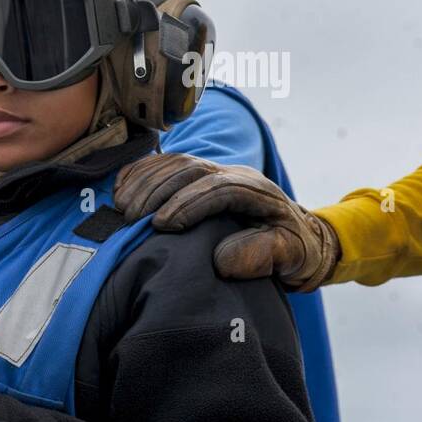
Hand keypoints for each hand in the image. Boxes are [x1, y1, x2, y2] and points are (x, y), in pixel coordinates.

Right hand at [114, 152, 340, 290]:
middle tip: (132, 218)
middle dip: (157, 190)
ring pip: (175, 162)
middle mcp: (235, 174)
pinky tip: (122, 188)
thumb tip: (221, 259)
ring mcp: (216, 171)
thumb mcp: (293, 257)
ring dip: (144, 181)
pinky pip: (165, 163)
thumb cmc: (294, 250)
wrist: (300, 236)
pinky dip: (140, 172)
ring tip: (123, 207)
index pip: (218, 188)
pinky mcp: (200, 176)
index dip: (186, 203)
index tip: (161, 226)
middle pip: (191, 168)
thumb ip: (263, 256)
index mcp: (258, 192)